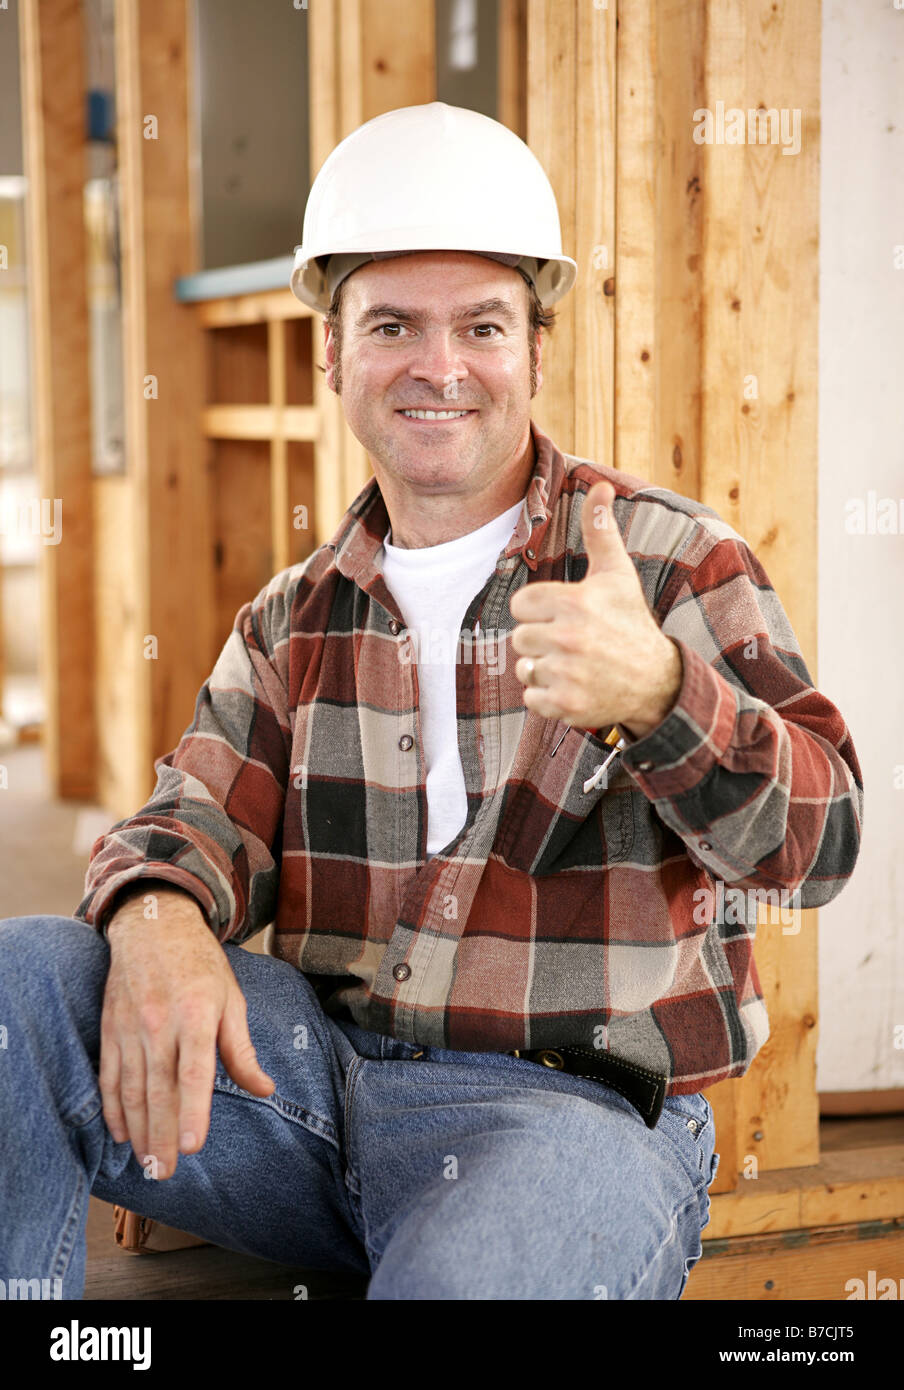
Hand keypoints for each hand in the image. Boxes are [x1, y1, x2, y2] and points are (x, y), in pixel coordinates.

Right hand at [100, 889, 274, 1179]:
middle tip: (165, 1173)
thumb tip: (264, 1089)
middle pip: (160, 1090)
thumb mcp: (232, 999)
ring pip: (131, 1088)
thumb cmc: (200, 964)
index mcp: (197, 1015)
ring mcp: (130, 1027)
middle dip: (162, 1135)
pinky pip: (109, 1075)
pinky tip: (120, 1133)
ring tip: (146, 1163)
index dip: (193, 1110)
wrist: (153, 925)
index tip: (192, 1146)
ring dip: (137, 1130)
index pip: (194, 1071)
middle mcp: (160, 1023)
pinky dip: (113, 1107)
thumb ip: (242, 1050)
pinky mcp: (111, 1029)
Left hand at [509, 480, 682, 737]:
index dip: (539, 611)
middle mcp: (569, 638)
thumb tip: (600, 485)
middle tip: (574, 643)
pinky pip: (531, 699)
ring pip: (524, 669)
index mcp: (575, 603)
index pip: (520, 606)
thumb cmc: (630, 622)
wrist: (656, 681)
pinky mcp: (566, 705)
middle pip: (519, 638)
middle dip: (541, 641)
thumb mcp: (617, 575)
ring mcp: (567, 674)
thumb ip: (600, 531)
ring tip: (575, 665)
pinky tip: (574, 686)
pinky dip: (547, 697)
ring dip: (543, 670)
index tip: (565, 615)